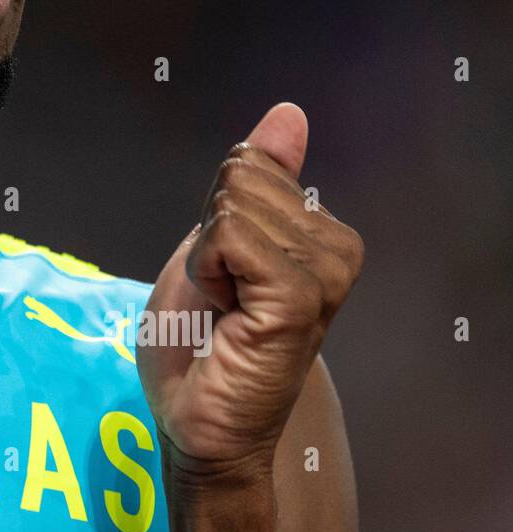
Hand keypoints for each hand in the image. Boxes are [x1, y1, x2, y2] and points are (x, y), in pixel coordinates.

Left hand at [137, 102, 364, 480]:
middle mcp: (338, 249)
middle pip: (238, 177)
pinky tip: (224, 315)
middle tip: (220, 295)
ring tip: (224, 310)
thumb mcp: (219, 241)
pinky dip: (205, 270)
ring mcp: (325, 275)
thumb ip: (257, 179)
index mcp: (324, 232)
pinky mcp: (299, 298)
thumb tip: (288, 114)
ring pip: (230, 204)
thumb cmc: (201, 338)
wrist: (194, 417)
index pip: (246, 163)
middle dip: (207, 235)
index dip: (211, 218)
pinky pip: (228, 236)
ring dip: (204, 258)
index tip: (223, 274)